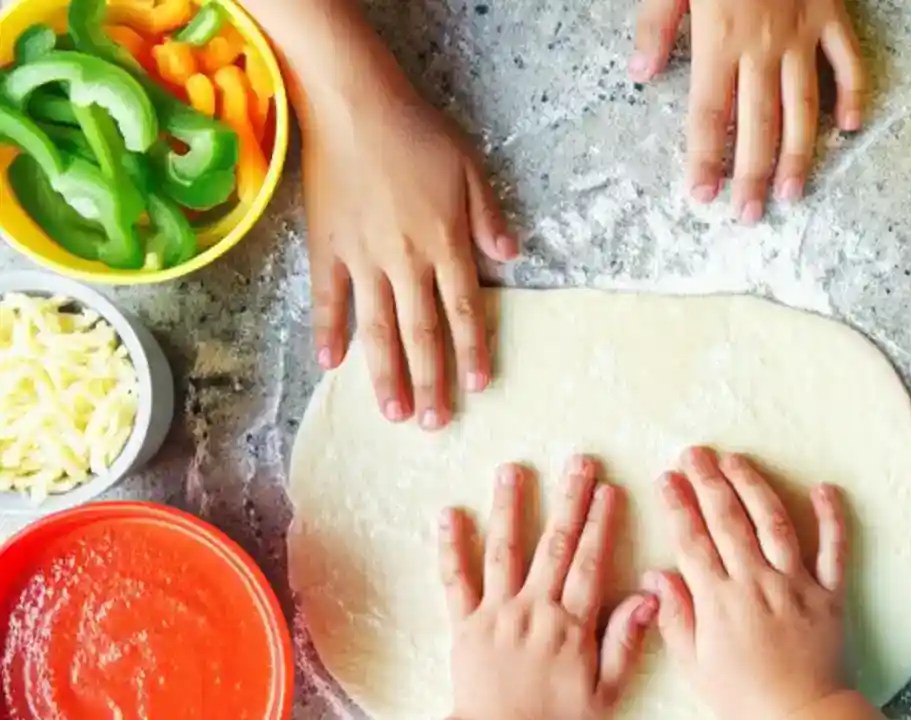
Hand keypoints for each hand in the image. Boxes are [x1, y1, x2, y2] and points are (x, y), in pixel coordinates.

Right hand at [295, 46, 516, 428]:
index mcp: (444, 243)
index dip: (470, 351)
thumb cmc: (417, 133)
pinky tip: (329, 365)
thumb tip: (510, 259)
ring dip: (385, 373)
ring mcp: (362, 258)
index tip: (476, 387)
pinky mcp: (326, 248)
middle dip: (430, 380)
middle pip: (421, 332)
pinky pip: (327, 299)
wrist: (354, 105)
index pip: (463, 310)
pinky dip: (328, 332)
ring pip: (376, 327)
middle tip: (434, 424)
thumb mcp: (470, 169)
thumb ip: (488, 218)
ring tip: (393, 412)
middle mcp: (405, 260)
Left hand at [439, 458, 658, 719]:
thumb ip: (624, 643)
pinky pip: (455, 581)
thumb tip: (648, 596)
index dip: (601, 523)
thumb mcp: (605, 694)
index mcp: (571, 626)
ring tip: (513, 470)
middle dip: (569, 500)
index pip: (590, 562)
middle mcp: (534, 610)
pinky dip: (450, 547)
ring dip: (510, 507)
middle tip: (578, 462)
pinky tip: (449, 515)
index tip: (608, 489)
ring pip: (504, 551)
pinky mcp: (463, 626)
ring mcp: (496, 614)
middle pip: (555, 545)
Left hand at [629, 0, 865, 222]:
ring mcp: (802, 32)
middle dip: (752, 174)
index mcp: (719, 39)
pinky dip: (851, 93)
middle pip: (757, 124)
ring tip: (793, 193)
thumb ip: (656, 26)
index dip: (706, 158)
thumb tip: (640, 76)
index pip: (709, 115)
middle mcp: (763, 45)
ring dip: (799, 154)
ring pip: (803, 106)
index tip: (702, 196)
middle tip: (749, 216)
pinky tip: (849, 128)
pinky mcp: (831, 13)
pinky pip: (847, 61)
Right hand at [647, 447, 851, 719]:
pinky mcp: (830, 593)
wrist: (801, 718)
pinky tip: (824, 489)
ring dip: (753, 485)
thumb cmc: (743, 698)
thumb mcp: (695, 665)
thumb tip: (656, 575)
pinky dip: (831, 517)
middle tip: (695, 452)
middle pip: (728, 520)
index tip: (667, 478)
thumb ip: (675, 617)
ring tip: (737, 459)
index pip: (692, 540)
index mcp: (719, 600)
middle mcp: (756, 583)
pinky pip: (834, 549)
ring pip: (773, 522)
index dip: (678, 505)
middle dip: (708, 480)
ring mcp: (796, 584)